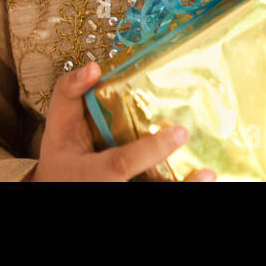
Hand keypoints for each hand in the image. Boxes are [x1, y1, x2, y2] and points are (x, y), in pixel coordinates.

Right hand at [28, 61, 216, 180]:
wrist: (57, 188)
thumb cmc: (61, 159)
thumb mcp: (57, 126)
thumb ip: (70, 93)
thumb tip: (94, 67)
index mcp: (93, 172)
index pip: (123, 163)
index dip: (152, 150)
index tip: (180, 133)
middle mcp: (109, 190)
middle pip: (148, 191)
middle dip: (178, 186)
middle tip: (207, 172)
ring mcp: (120, 195)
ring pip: (154, 196)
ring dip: (184, 191)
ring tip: (209, 177)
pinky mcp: (126, 197)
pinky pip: (154, 194)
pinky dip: (179, 188)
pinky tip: (199, 179)